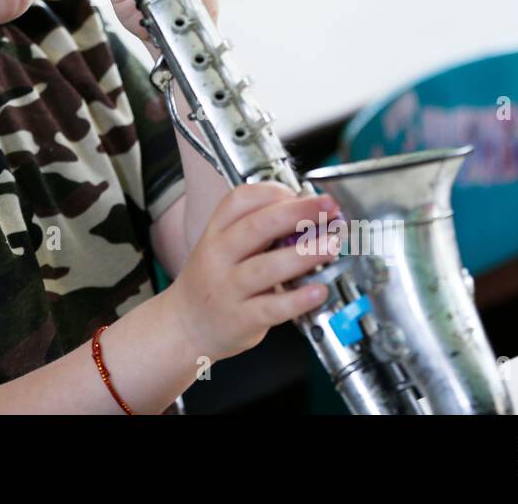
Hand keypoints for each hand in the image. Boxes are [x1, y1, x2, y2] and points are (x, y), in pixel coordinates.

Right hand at [161, 183, 339, 362]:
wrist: (185, 325)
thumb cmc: (212, 281)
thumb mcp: (222, 248)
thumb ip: (256, 232)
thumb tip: (307, 217)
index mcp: (215, 233)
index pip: (239, 200)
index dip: (273, 192)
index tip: (302, 193)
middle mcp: (218, 256)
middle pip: (257, 226)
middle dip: (297, 213)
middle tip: (328, 207)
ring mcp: (228, 288)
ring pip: (266, 266)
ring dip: (304, 254)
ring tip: (332, 245)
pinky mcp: (240, 318)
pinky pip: (272, 307)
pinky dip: (298, 299)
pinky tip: (319, 290)